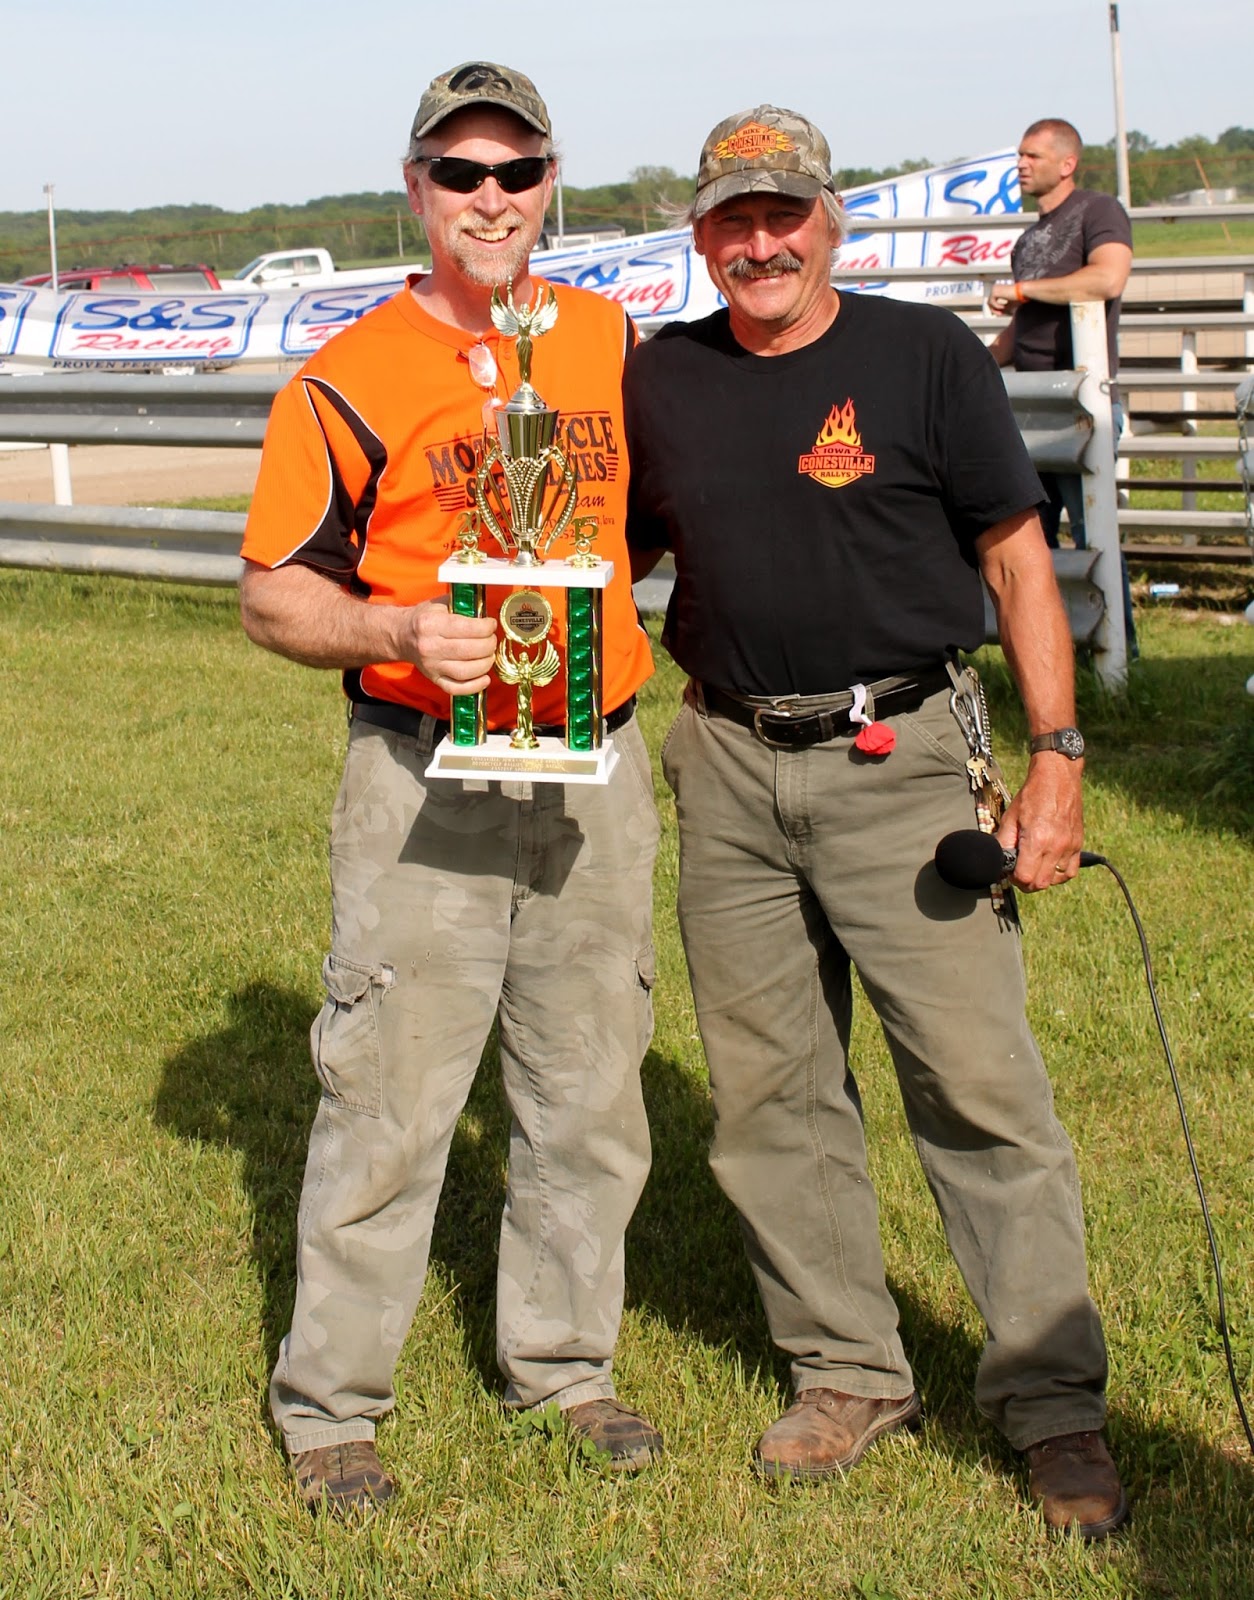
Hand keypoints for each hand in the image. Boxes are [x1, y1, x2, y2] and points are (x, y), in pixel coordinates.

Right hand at [395, 598, 496, 694]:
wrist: (401, 635)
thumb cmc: (424, 619)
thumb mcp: (440, 604)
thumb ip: (462, 605)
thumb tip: (486, 612)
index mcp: (431, 624)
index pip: (467, 628)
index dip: (486, 627)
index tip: (491, 625)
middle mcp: (430, 646)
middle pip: (469, 650)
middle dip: (489, 645)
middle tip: (492, 640)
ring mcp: (432, 666)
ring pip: (466, 672)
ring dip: (485, 664)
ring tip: (489, 655)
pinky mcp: (434, 679)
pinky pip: (457, 688)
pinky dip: (474, 686)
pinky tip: (485, 678)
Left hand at [988, 281, 1017, 315]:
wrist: (1022, 291)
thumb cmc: (1017, 297)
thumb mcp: (1008, 305)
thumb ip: (1001, 309)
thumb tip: (994, 314)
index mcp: (998, 289)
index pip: (992, 301)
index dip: (995, 309)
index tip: (1001, 314)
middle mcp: (995, 288)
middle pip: (989, 302)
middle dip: (994, 310)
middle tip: (1001, 314)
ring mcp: (994, 289)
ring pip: (989, 303)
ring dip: (995, 309)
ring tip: (1003, 310)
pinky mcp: (995, 291)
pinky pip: (992, 302)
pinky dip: (997, 306)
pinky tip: (1003, 306)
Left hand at [996, 756, 1083, 891]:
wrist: (1058, 777)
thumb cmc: (1032, 794)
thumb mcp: (1011, 816)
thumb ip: (1003, 841)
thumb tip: (998, 860)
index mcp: (1037, 840)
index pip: (1025, 878)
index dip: (1013, 878)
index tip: (1009, 870)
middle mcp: (1056, 846)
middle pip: (1040, 884)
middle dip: (1025, 882)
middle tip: (1019, 870)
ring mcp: (1070, 846)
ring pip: (1055, 880)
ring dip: (1042, 878)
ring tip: (1033, 865)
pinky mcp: (1078, 844)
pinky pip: (1070, 871)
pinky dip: (1059, 874)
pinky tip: (1049, 864)